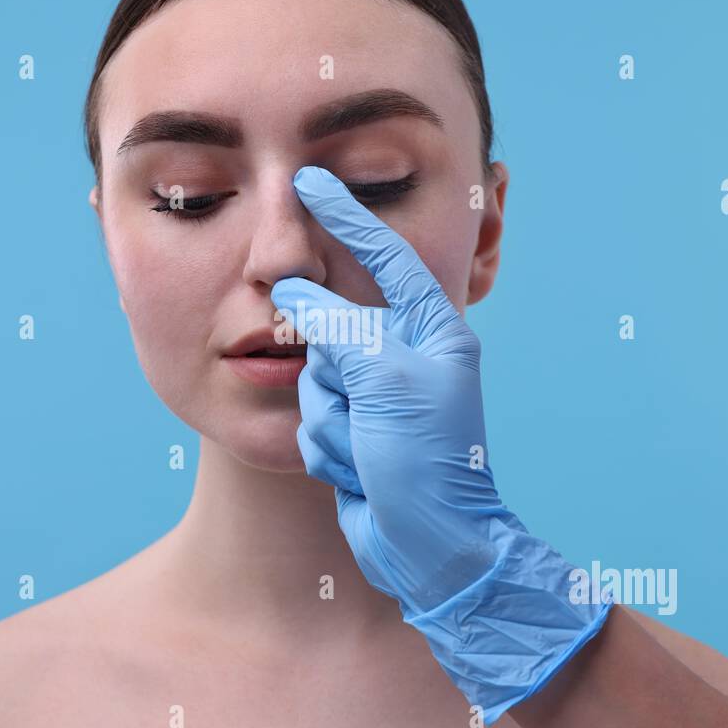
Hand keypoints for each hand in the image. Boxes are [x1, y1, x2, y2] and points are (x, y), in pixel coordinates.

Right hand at [272, 165, 612, 726]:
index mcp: (432, 331)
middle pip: (332, 328)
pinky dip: (328, 445)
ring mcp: (378, 397)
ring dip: (331, 419)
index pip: (383, 257)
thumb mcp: (383, 379)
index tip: (310, 181)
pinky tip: (358, 470)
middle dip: (333, 375)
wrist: (432, 547)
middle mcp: (406, 357)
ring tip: (367, 449)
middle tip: (364, 414)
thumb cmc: (427, 459)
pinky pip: (314, 417)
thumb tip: (294, 293)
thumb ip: (334, 324)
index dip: (345, 217)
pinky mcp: (356, 432)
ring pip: (314, 376)